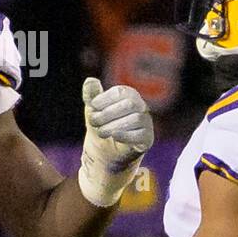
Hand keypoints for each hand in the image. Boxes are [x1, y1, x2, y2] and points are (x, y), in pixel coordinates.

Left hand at [77, 77, 153, 206]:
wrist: (104, 156)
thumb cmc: (101, 128)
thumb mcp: (93, 112)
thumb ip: (92, 97)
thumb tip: (89, 80)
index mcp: (129, 96)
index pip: (122, 91)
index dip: (106, 98)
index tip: (92, 106)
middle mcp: (141, 108)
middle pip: (130, 104)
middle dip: (108, 113)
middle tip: (93, 122)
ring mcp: (147, 124)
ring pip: (137, 119)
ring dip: (115, 125)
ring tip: (101, 132)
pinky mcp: (148, 140)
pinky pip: (142, 135)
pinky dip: (126, 135)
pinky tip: (114, 137)